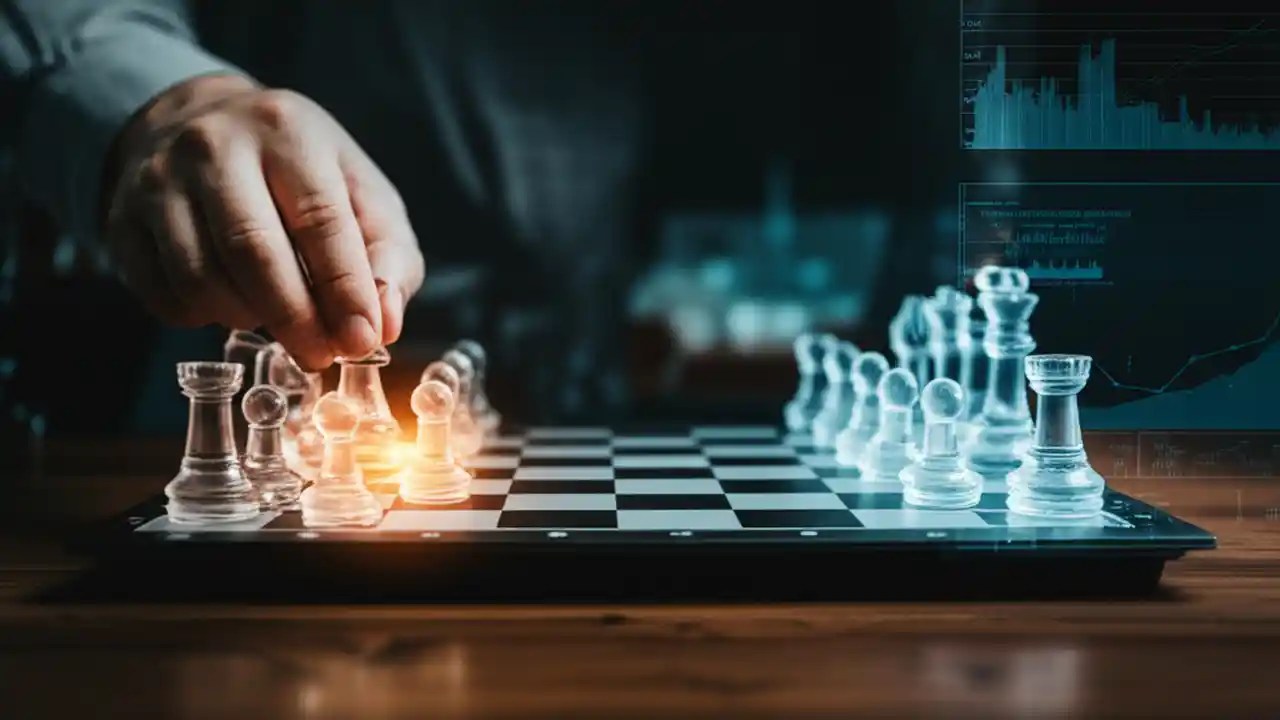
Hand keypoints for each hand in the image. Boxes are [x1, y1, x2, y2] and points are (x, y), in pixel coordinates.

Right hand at [103, 74, 424, 368]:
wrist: (204, 127)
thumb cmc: (304, 177)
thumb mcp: (364, 198)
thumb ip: (388, 258)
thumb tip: (384, 323)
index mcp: (288, 132)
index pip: (319, 219)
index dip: (344, 289)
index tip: (363, 340)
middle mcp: (215, 146)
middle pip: (253, 251)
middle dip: (295, 318)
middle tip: (320, 356)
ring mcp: (158, 181)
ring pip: (201, 278)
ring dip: (248, 319)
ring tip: (277, 318)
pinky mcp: (123, 219)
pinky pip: (163, 294)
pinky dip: (203, 317)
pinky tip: (231, 303)